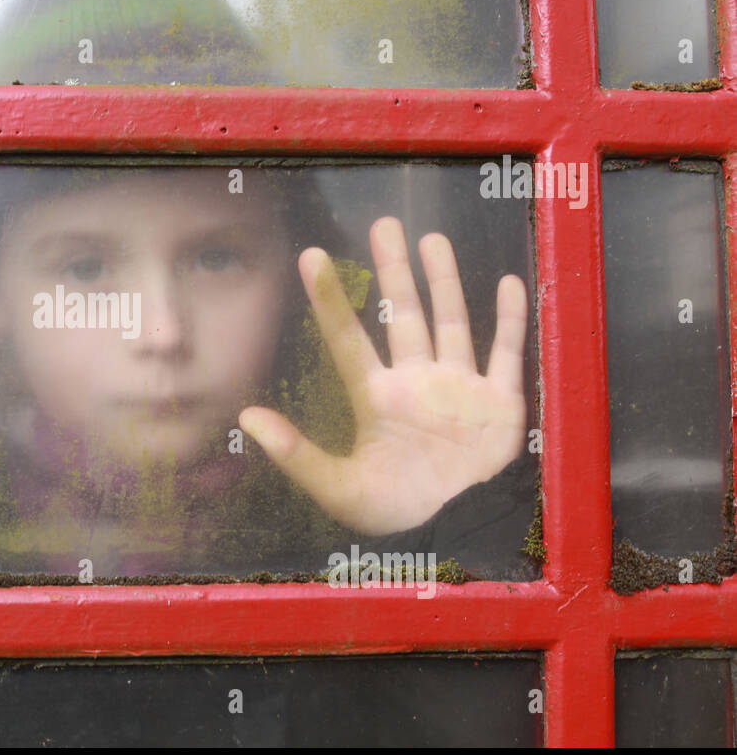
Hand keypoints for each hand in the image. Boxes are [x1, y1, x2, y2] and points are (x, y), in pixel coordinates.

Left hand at [239, 217, 527, 534]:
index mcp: (377, 397)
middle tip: (382, 224)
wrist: (453, 530)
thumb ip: (295, 454)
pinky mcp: (499, 401)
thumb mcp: (337, 486)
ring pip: (451, 321)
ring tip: (432, 238)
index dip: (330, 299)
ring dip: (444, 281)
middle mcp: (416, 380)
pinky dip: (508, 319)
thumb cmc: (391, 507)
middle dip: (392, 270)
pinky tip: (507, 281)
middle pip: (403, 314)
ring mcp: (459, 386)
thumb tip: (246, 416)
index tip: (312, 256)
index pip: (348, 338)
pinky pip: (506, 353)